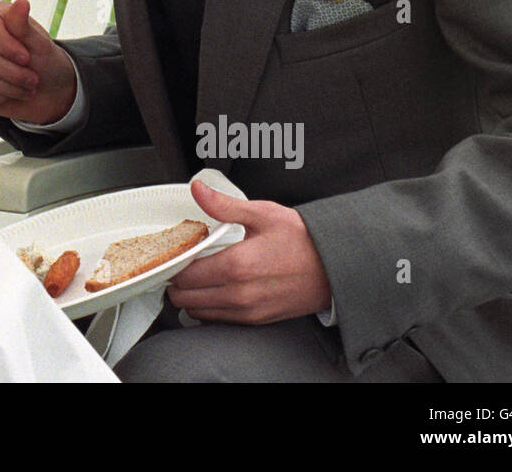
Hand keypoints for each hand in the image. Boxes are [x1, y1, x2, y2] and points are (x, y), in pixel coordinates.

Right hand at [0, 0, 76, 124]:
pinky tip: (7, 95)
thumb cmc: (46, 62)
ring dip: (8, 88)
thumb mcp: (41, 45)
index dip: (6, 46)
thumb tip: (21, 2)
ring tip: (27, 89)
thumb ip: (25, 26)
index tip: (27, 59)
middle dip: (12, 73)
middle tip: (34, 81)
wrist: (48, 91)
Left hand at [165, 180, 332, 323]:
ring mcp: (247, 311)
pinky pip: (218, 319)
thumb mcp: (262, 214)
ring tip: (200, 274)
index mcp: (237, 266)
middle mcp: (239, 294)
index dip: (176, 262)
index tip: (179, 251)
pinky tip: (216, 287)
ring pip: (198, 312)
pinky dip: (209, 306)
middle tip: (186, 262)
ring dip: (192, 295)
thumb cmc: (303, 241)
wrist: (335, 267)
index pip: (184, 274)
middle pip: (185, 297)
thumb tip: (198, 190)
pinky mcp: (256, 321)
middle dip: (178, 280)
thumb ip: (223, 205)